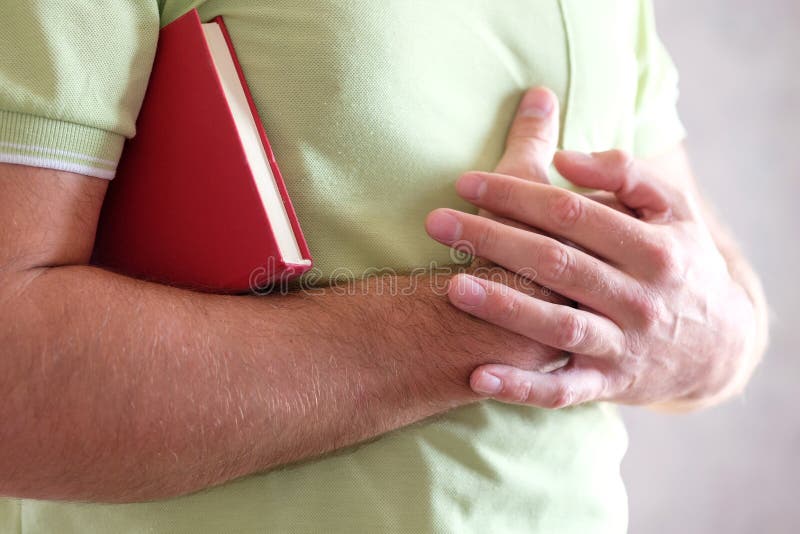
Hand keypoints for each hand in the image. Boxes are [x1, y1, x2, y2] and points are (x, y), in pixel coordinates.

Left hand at [427, 135, 756, 408]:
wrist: (720, 344)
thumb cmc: (681, 262)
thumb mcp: (674, 210)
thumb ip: (626, 174)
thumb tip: (565, 156)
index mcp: (653, 248)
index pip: (571, 213)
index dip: (515, 194)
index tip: (464, 182)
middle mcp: (639, 299)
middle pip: (555, 263)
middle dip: (491, 239)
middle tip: (436, 223)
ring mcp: (623, 345)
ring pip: (556, 326)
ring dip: (503, 307)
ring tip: (452, 286)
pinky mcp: (608, 384)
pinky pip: (561, 390)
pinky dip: (522, 387)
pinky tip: (479, 376)